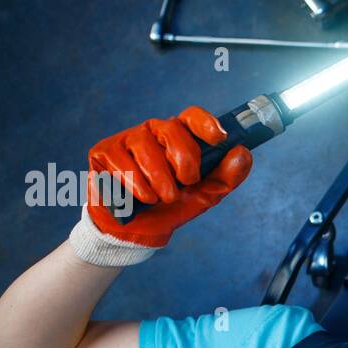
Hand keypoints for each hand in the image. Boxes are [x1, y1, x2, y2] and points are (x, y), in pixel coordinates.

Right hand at [85, 106, 251, 247]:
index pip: (192, 117)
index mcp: (180, 138)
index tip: (218, 138)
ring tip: (160, 198)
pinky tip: (140, 198)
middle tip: (186, 183)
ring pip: (146, 149)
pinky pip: (123, 163)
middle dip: (184, 160)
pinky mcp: (104, 151)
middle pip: (172, 130)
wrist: (136, 230)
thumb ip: (225, 177)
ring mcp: (128, 139)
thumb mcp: (203, 196)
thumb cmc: (170, 208)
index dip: (205, 123)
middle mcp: (154, 132)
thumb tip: (242, 152)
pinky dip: (136, 186)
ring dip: (159, 181)